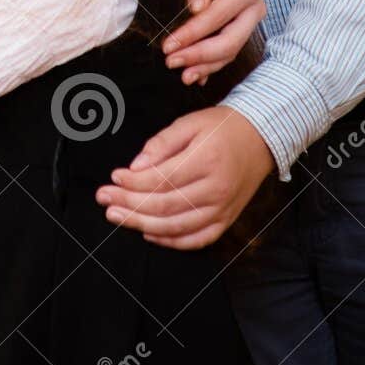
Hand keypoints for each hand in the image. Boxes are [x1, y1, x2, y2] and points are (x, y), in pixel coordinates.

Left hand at [97, 106, 273, 248]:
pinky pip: (196, 239)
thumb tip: (135, 166)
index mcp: (207, 160)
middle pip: (165, 205)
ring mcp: (223, 209)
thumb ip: (161, 143)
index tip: (113, 176)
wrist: (260, 139)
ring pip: (176, 226)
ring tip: (117, 216)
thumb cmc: (221, 128)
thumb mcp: (190, 123)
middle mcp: (216, 189)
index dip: (134, 182)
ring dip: (141, 224)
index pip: (162, 179)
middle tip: (104, 199)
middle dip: (129, 204)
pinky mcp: (226, 220)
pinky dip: (170, 240)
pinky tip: (148, 232)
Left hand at [165, 0, 265, 83]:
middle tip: (171, 63)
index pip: (216, 18)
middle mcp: (254, 5)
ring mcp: (250, 16)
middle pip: (230, 41)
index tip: (167, 46)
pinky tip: (197, 75)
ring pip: (230, 49)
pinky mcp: (242, 22)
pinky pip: (229, 47)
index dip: (191, 35)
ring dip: (206, 65)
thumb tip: (196, 8)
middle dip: (200, 56)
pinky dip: (213, 63)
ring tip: (182, 75)